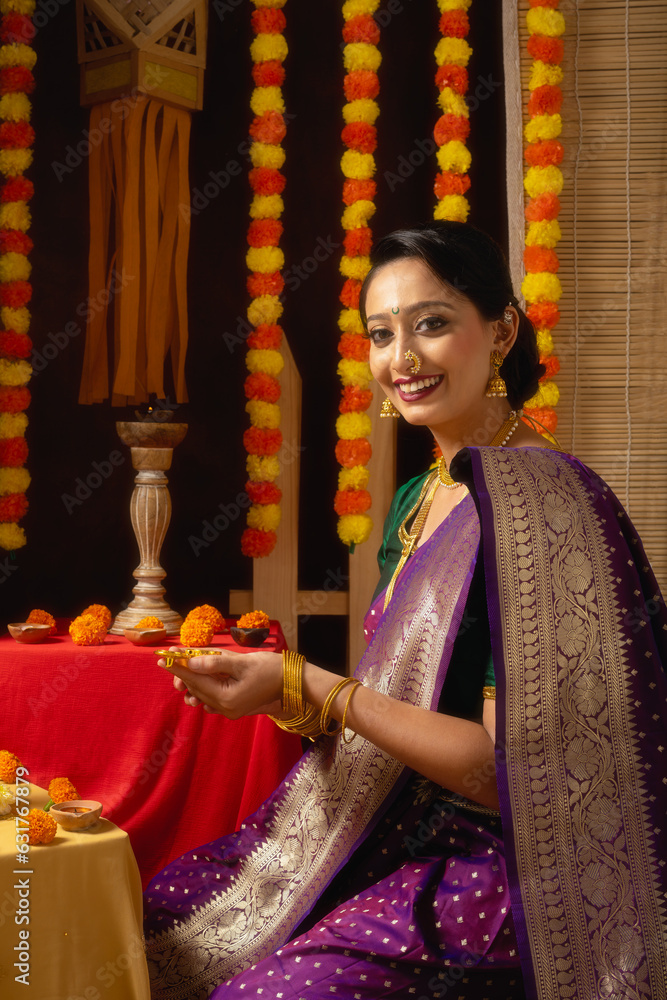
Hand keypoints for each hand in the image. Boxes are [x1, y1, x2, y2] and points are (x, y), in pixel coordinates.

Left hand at [159, 647, 283, 717]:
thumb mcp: (242, 662)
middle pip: (196, 689)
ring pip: (202, 694)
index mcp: (226, 698)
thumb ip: (215, 661)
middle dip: (182, 673)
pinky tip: (202, 676)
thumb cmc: (270, 669)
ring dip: (192, 680)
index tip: (163, 658)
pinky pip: (211, 698)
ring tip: (186, 666)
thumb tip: (191, 661)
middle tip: (172, 658)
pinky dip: (204, 687)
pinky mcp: (234, 708)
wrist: (293, 682)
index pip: (195, 680)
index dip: (178, 667)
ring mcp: (230, 711)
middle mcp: (226, 708)